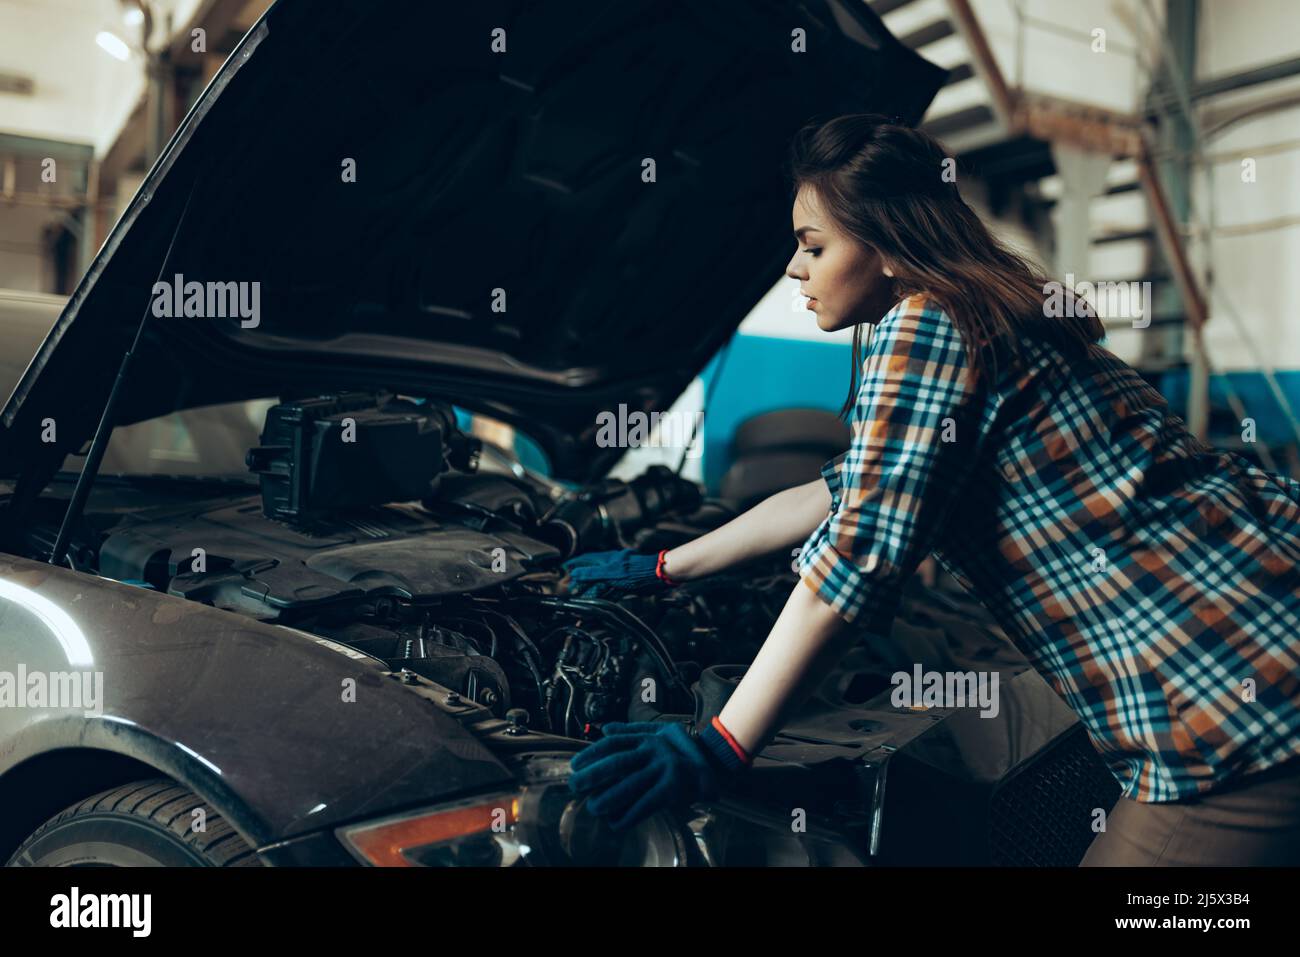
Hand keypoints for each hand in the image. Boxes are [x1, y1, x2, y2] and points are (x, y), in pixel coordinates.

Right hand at [561, 548, 668, 597]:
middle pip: (592, 573)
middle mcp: (611, 566)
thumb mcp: (610, 572)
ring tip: (581, 597)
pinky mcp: (625, 585)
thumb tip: (574, 573)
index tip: (564, 568)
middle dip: (581, 581)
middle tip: (571, 588)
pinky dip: (604, 596)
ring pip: (600, 583)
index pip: (585, 559)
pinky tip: (599, 601)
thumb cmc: (636, 570)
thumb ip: (591, 573)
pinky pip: (611, 591)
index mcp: (606, 559)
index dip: (574, 564)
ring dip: (591, 591)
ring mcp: (618, 575)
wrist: (657, 575)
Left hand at [567, 720, 748, 830]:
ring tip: (593, 807)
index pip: (614, 743)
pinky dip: (630, 815)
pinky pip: (647, 803)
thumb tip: (605, 729)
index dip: (592, 753)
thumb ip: (632, 731)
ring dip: (609, 797)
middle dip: (593, 774)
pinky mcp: (674, 787)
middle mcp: (655, 750)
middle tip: (574, 786)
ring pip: (630, 784)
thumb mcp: (661, 733)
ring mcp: (665, 768)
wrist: (716, 763)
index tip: (574, 764)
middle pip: (618, 761)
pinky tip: (616, 824)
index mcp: (649, 737)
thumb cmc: (683, 749)